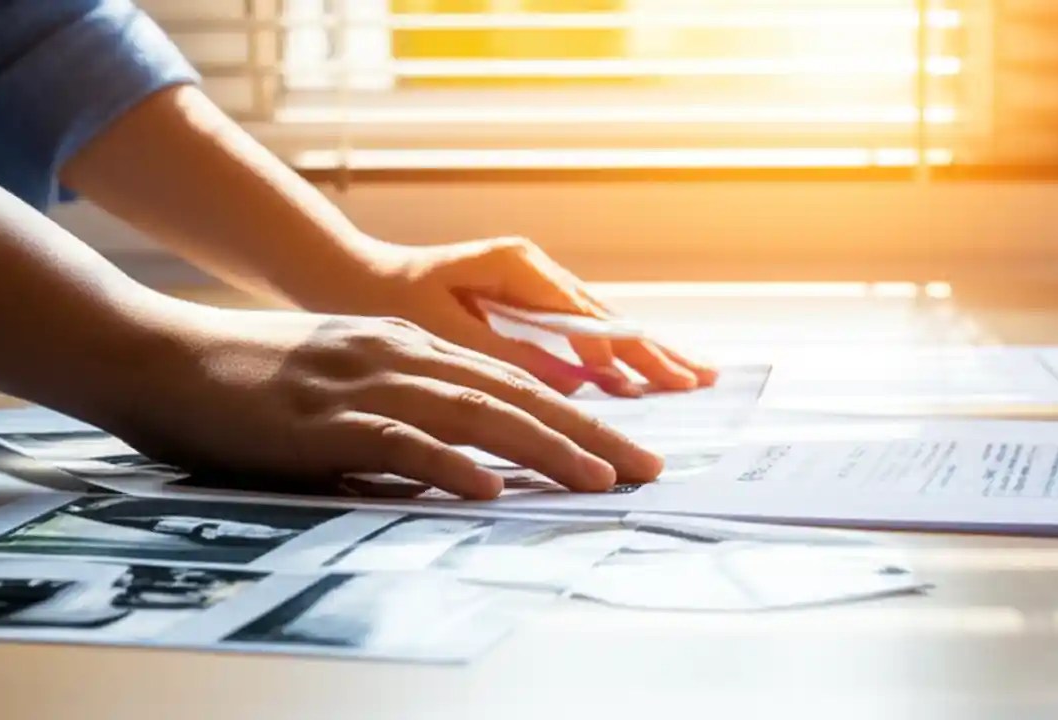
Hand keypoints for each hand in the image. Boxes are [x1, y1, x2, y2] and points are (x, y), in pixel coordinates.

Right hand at [112, 309, 663, 498]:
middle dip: (585, 434)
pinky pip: (397, 442)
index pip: (507, 381)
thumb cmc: (246, 379)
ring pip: (472, 414)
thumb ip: (396, 409)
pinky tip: (489, 489)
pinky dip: (447, 465)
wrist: (158, 356)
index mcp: (403, 346)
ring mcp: (360, 383)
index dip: (572, 415)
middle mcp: (395, 354)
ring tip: (599, 480)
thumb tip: (454, 461)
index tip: (621, 449)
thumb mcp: (337, 378)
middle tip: (645, 468)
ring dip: (543, 450)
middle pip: (510, 394)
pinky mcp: (319, 419)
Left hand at [315, 237, 716, 396]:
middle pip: (608, 316)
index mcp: (521, 267)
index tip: (666, 384)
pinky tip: (634, 374)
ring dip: (642, 352)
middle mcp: (535, 269)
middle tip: (705, 379)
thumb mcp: (444, 330)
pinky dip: (610, 354)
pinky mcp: (523, 303)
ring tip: (690, 376)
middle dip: (656, 350)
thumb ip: (509, 355)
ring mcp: (532, 284)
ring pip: (599, 324)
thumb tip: (574, 381)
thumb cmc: (388, 300)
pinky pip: (577, 332)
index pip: (589, 318)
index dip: (631, 354)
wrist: (353, 277)